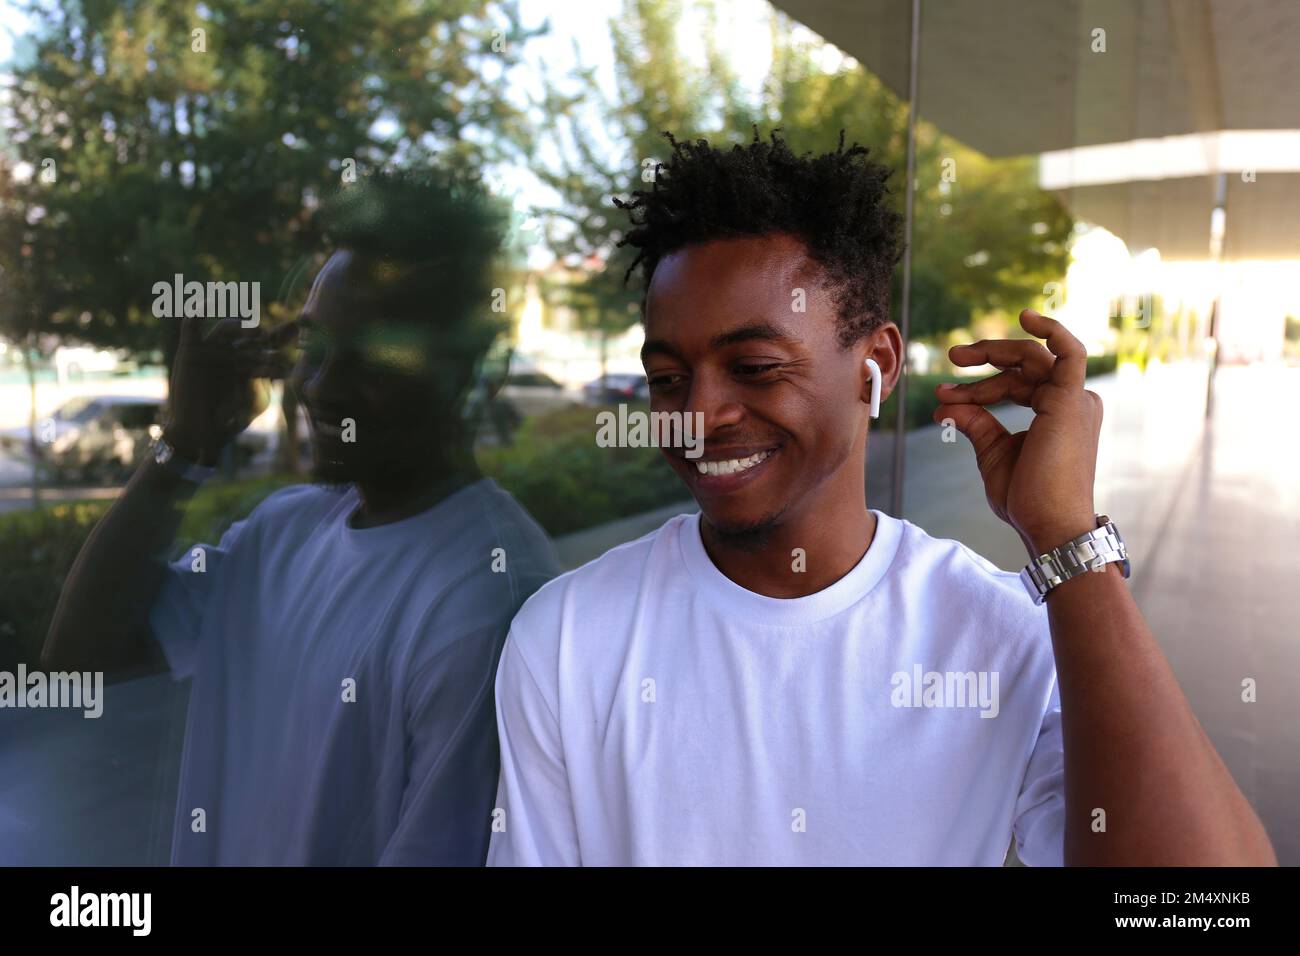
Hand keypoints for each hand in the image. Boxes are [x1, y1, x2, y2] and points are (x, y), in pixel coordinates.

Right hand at [165, 315, 296, 463]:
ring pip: (226, 328)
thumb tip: (279, 360)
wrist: (203, 432)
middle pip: (249, 335)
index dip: (282, 335)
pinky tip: (205, 306)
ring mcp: (211, 349)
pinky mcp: (189, 351)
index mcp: (252, 359)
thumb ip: (266, 378)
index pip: (268, 343)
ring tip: (256, 331)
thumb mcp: (258, 399)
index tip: (295, 327)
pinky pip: (191, 327)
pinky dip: (196, 313)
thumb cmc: (233, 418)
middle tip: (270, 340)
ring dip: (240, 326)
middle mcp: (232, 351)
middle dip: (262, 337)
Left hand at [933, 308, 1102, 556]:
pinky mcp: (1071, 400)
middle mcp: (1071, 402)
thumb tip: (946, 405)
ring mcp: (1075, 399)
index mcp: (1057, 412)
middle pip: (1023, 365)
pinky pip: (1069, 352)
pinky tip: (1029, 317)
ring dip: (992, 355)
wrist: (1046, 524)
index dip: (976, 387)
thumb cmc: (1025, 496)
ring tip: (957, 357)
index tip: (942, 394)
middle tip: (952, 356)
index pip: (1015, 384)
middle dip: (985, 358)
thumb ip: (975, 422)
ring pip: (1031, 358)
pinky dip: (1053, 331)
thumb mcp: (992, 452)